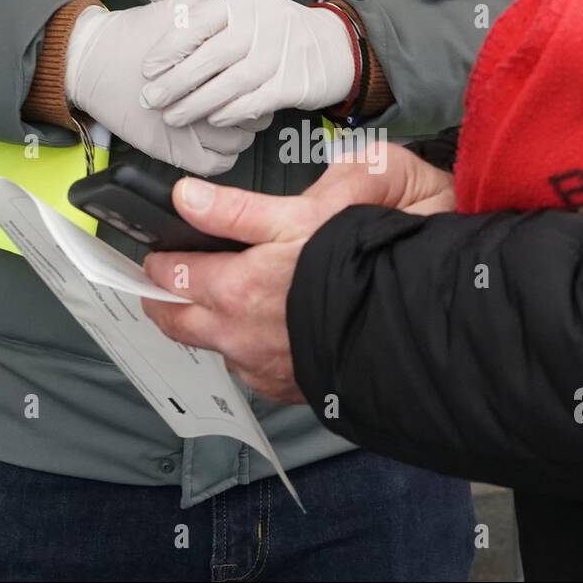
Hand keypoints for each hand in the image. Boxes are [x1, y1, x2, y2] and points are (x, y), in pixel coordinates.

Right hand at [66, 0, 279, 175]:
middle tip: (231, 94)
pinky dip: (220, 154)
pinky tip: (210, 135)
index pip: (259, 80)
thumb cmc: (143, 30)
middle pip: (254, 113)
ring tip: (220, 114)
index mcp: (213, 62)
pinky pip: (219, 163)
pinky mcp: (177, 153)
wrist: (94, 62)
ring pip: (239, 141)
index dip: (255, 76)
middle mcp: (204, 99)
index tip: (242, 70)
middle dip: (247, 103)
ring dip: (235, 131)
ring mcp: (191, 129)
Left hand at [138, 0, 355, 127]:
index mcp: (242, 0)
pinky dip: (231, 112)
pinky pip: (255, 102)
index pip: (198, 22)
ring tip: (173, 116)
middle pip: (211, 56)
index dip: (169, 47)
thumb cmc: (271, 24)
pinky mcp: (294, 83)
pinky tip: (212, 120)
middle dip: (177, 81)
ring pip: (230, 83)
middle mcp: (261, 24)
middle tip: (150, 99)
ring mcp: (279, 54)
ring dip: (198, 103)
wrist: (330, 46)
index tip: (148, 68)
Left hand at [142, 143, 454, 401]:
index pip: (171, 270)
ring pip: (210, 345)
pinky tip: (264, 326)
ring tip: (212, 298)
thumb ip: (241, 207)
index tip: (152, 244)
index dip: (156, 253)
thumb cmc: (383, 257)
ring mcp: (265, 364)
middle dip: (162, 295)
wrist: (430, 322)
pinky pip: (248, 368)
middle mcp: (244, 333)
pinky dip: (245, 346)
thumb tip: (188, 197)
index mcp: (241, 285)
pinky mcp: (289, 386)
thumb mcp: (317, 208)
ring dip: (203, 322)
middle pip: (173, 318)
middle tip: (161, 276)